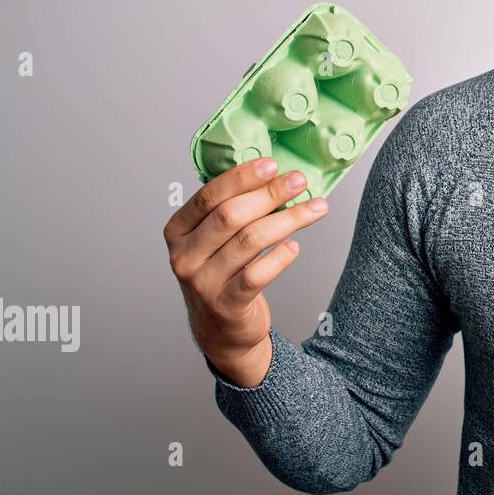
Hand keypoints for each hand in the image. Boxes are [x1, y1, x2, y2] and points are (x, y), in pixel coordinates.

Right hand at [163, 158, 328, 386]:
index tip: (273, 164)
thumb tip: (273, 175)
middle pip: (230, 216)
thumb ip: (231, 210)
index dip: (242, 178)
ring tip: (315, 207)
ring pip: (249, 242)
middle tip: (299, 181)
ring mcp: (202, 283)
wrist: (220, 330)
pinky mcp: (225, 305)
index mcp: (178, 232)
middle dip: (269, 194)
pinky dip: (279, 258)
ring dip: (287, 220)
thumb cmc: (222, 273)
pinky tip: (295, 246)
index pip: (208, 196)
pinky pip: (256, 275)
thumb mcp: (214, 241)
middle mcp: (184, 256)